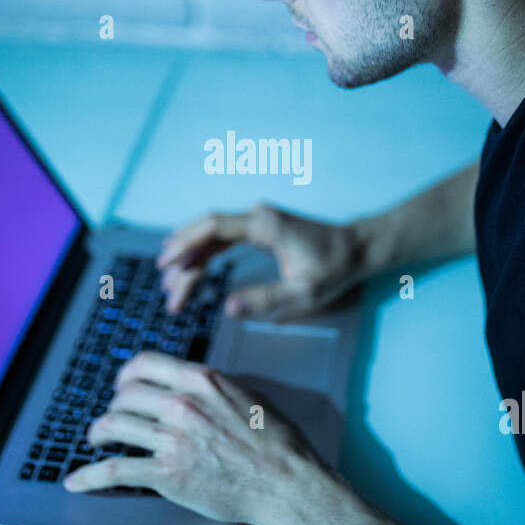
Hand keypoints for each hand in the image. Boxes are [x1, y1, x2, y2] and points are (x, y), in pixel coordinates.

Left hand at [62, 352, 321, 524]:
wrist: (286, 482)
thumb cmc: (277, 443)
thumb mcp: (248, 396)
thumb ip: (214, 388)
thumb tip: (195, 386)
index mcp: (200, 380)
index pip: (145, 364)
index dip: (126, 374)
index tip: (122, 383)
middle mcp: (181, 404)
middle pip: (125, 395)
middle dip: (114, 405)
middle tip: (113, 415)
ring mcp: (171, 439)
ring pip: (114, 425)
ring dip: (99, 432)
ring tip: (96, 439)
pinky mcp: (166, 475)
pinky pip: (115, 470)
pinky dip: (89, 476)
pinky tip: (76, 482)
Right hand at [157, 203, 366, 319]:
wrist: (358, 248)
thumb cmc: (335, 269)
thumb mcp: (304, 292)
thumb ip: (266, 299)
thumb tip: (228, 308)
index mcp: (264, 225)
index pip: (213, 227)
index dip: (186, 245)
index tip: (167, 266)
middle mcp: (256, 216)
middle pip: (206, 231)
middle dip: (182, 260)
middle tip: (168, 294)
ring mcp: (257, 220)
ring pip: (211, 235)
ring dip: (190, 259)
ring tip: (172, 289)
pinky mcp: (259, 228)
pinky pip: (223, 237)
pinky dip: (204, 254)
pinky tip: (189, 269)